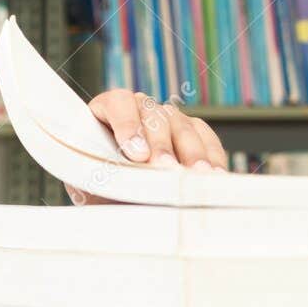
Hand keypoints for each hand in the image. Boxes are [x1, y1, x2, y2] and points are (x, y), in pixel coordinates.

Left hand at [67, 90, 227, 204]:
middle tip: (165, 168)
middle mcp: (141, 109)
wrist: (121, 202)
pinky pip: (207, 139)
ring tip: (193, 176)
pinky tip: (212, 176)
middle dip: (160, 144)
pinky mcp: (194, 133)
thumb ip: (102, 175)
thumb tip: (122, 180)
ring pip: (182, 127)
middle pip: (154, 115)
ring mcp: (170, 119)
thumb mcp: (94, 183)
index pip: (118, 104)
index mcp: (107, 112)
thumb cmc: (103, 191)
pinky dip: (211, 158)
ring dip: (190, 153)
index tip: (136, 154)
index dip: (128, 125)